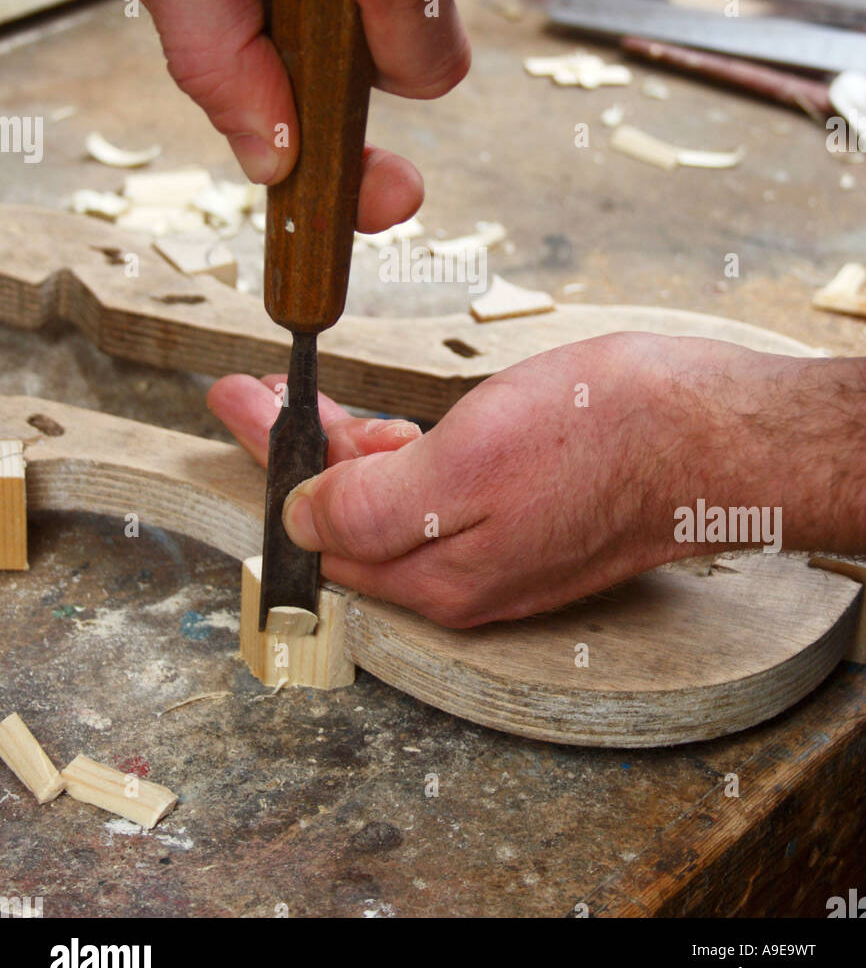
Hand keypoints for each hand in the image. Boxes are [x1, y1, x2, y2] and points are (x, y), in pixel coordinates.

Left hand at [211, 332, 864, 628]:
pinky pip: (439, 495)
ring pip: (394, 503)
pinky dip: (398, 455)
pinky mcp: (532, 518)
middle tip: (255, 392)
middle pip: (351, 516)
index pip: (320, 526)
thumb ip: (371, 503)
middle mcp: (463, 575)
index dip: (269, 457)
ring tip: (308, 403)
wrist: (712, 435)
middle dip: (296, 450)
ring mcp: (500, 550)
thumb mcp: (465, 466)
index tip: (235, 400)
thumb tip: (300, 519)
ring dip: (345, 450)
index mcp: (437, 575)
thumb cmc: (601, 437)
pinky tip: (390, 431)